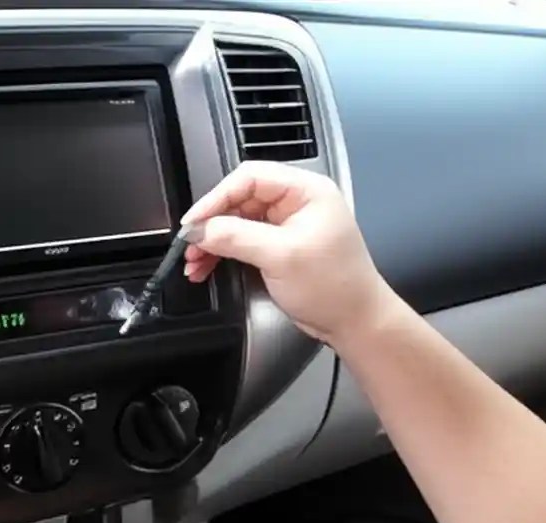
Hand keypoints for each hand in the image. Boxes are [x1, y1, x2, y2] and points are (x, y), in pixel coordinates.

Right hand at [181, 161, 396, 344]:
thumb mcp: (282, 257)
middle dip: (212, 223)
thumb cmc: (335, 287)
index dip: (216, 197)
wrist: (354, 322)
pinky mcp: (280, 247)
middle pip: (240, 199)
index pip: (250, 178)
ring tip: (194, 261)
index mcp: (306, 190)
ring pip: (237, 222)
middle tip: (190, 243)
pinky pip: (243, 241)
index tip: (194, 221)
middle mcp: (297, 202)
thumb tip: (200, 230)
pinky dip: (223, 252)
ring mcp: (287, 225)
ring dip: (213, 241)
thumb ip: (237, 238)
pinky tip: (207, 266)